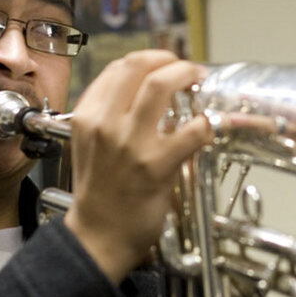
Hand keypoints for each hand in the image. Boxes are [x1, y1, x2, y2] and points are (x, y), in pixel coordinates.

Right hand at [63, 50, 209, 283]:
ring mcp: (130, 143)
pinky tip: (207, 127)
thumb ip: (109, 115)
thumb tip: (145, 90)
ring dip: (187, 76)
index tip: (164, 64)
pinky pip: (191, 130)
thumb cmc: (99, 193)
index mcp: (87, 116)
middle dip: (169, 60)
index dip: (148, 60)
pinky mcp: (156, 165)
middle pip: (138, 66)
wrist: (99, 236)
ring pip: (161, 86)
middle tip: (187, 69)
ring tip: (199, 81)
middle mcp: (105, 124)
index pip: (118, 68)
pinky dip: (206, 124)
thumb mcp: (90, 145)